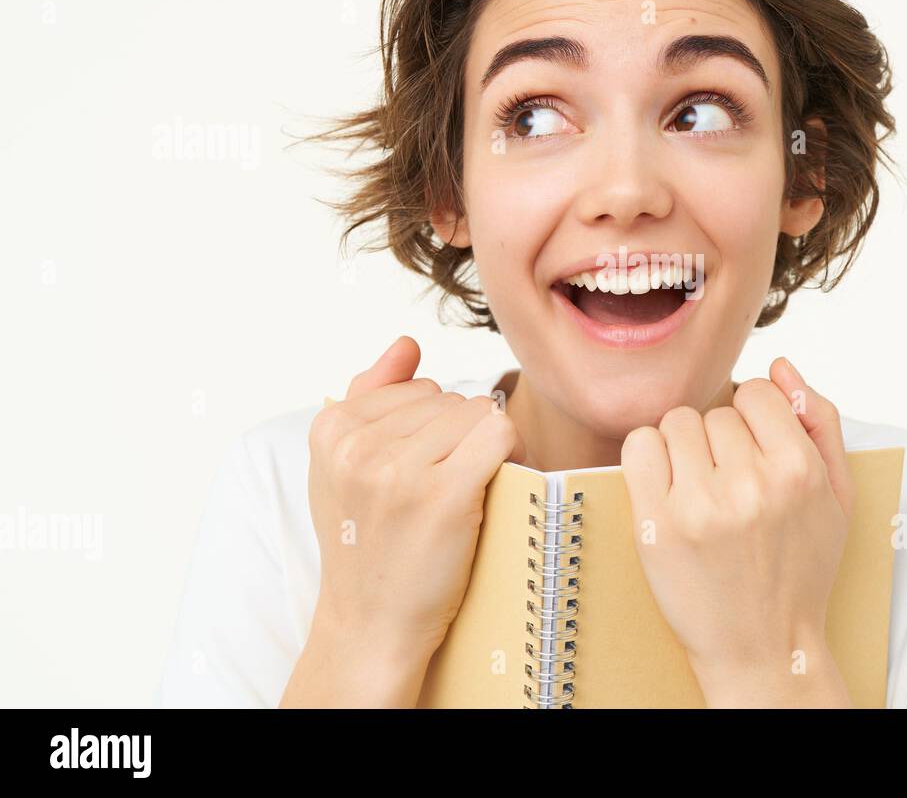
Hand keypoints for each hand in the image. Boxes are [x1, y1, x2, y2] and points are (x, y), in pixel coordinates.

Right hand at [281, 335, 523, 706]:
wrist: (371, 625)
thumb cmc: (366, 543)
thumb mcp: (343, 467)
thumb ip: (369, 396)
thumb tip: (407, 344)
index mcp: (330, 429)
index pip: (417, 388)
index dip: (435, 424)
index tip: (424, 466)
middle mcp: (358, 446)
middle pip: (450, 399)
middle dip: (460, 436)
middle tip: (444, 488)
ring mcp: (399, 471)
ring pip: (478, 414)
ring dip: (486, 449)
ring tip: (463, 494)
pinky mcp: (444, 496)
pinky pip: (499, 435)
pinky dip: (511, 454)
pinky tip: (493, 486)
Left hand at [620, 358, 854, 706]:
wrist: (763, 646)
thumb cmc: (801, 567)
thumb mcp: (838, 495)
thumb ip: (820, 420)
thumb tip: (780, 365)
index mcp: (798, 470)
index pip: (756, 392)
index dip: (752, 419)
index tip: (752, 452)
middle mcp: (750, 484)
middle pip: (714, 411)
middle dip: (720, 441)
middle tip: (729, 485)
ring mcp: (699, 504)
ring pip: (676, 423)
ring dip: (683, 449)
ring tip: (699, 489)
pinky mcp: (655, 524)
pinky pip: (639, 446)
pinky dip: (648, 458)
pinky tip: (667, 488)